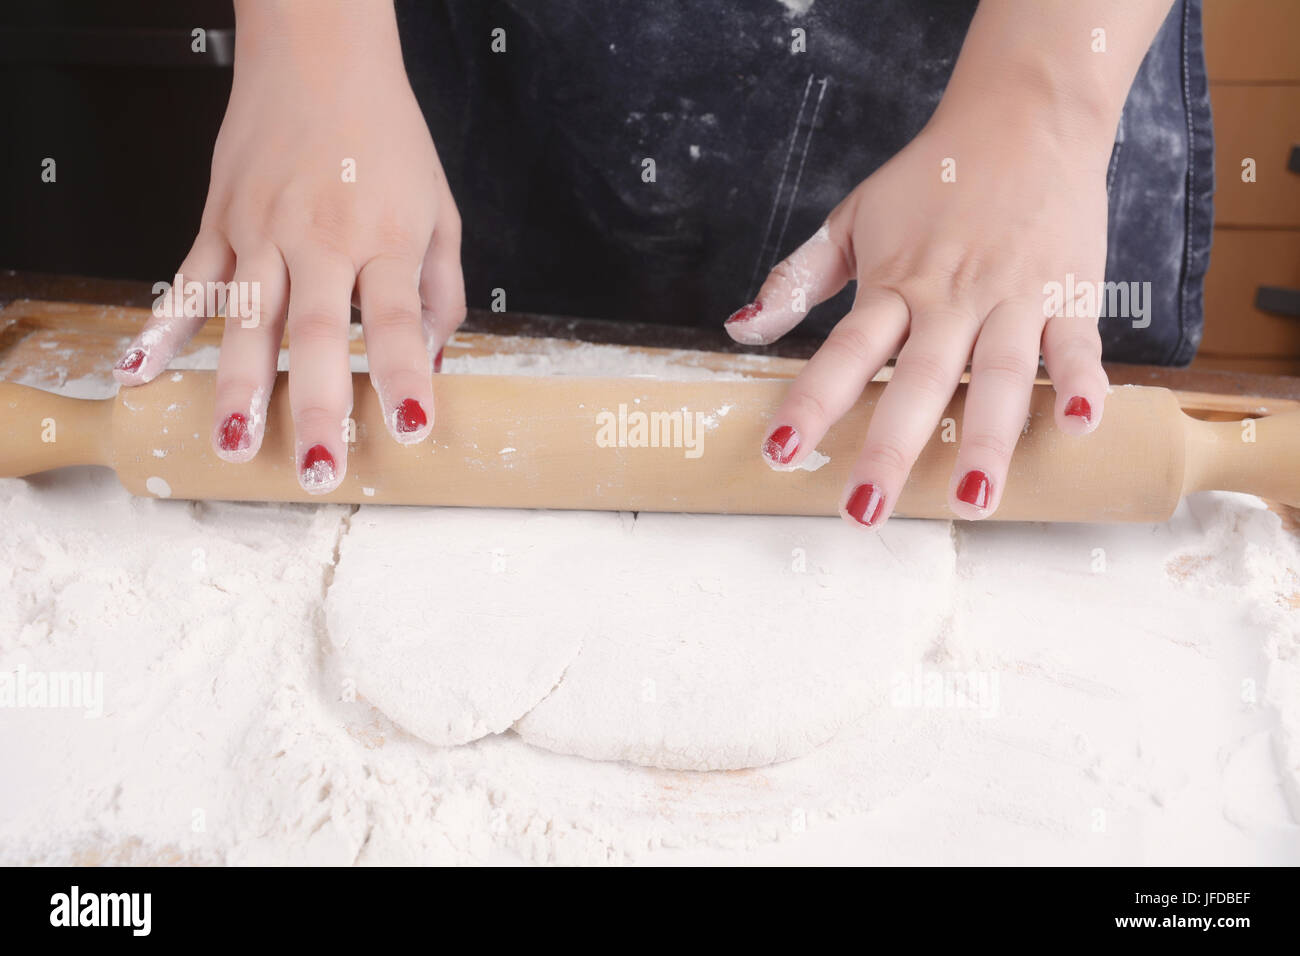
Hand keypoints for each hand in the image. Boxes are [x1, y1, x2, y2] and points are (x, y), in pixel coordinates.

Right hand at [113, 1, 464, 493]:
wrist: (320, 53)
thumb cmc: (387, 138)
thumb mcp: (440, 210)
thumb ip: (440, 290)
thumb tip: (433, 360)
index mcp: (384, 236)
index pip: (395, 319)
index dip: (403, 375)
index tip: (412, 428)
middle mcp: (320, 236)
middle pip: (315, 332)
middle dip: (315, 405)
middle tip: (315, 468)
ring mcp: (262, 228)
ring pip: (245, 317)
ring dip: (236, 384)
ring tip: (233, 444)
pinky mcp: (220, 219)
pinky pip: (189, 279)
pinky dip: (162, 326)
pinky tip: (141, 372)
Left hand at [727, 101, 1110, 527]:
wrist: (1024, 114)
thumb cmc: (932, 177)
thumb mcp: (852, 219)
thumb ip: (798, 278)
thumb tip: (740, 329)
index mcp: (893, 286)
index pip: (844, 354)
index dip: (810, 404)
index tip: (778, 453)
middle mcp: (950, 300)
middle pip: (916, 382)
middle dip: (888, 449)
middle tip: (864, 512)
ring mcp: (1012, 299)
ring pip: (996, 376)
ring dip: (985, 439)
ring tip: (969, 501)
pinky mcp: (1067, 292)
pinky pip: (1076, 344)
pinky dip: (1079, 382)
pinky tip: (1076, 425)